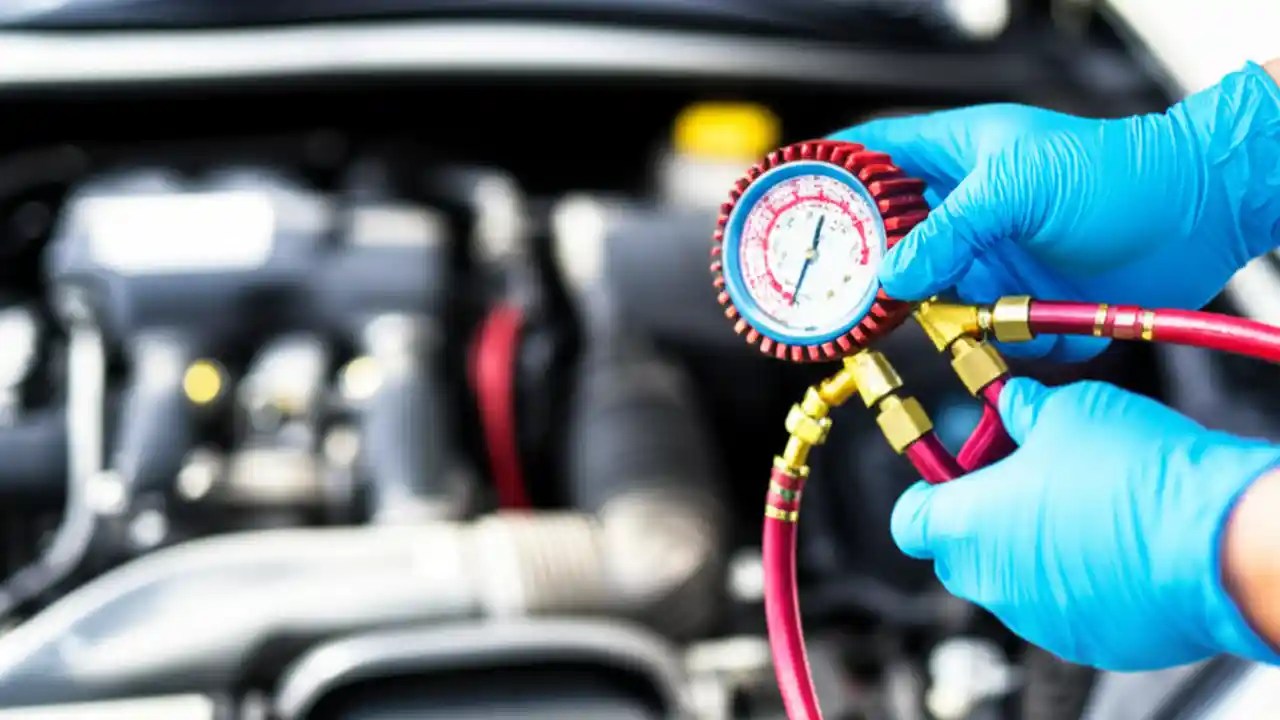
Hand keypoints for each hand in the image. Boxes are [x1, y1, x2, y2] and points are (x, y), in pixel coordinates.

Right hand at [831, 62, 1279, 358]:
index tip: (791, 205)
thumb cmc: (1119, 174)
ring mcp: (992, 258)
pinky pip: (976, 334)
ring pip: (927, 295)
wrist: (1199, 218)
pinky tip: (971, 339)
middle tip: (826, 291)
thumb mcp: (1015, 187)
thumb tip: (890, 276)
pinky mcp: (1020, 304)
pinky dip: (970, 344)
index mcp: (959, 159)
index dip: (832, 178)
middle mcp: (968, 213)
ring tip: (895, 325)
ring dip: (917, 314)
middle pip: (889, 240)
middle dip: (862, 267)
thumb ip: (946, 232)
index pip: (876, 159)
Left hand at [891, 378, 1279, 670]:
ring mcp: (1040, 620)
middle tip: (1024, 474)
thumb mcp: (1067, 411)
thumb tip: (1013, 403)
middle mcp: (993, 583)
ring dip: (1032, 545)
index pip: (910, 518)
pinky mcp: (1090, 642)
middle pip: (959, 550)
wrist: (1218, 544)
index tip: (954, 465)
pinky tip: (1118, 541)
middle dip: (982, 514)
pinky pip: (1065, 604)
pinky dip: (1078, 576)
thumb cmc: (1136, 475)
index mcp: (967, 527)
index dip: (928, 488)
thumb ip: (1023, 410)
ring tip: (1084, 502)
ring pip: (1015, 578)